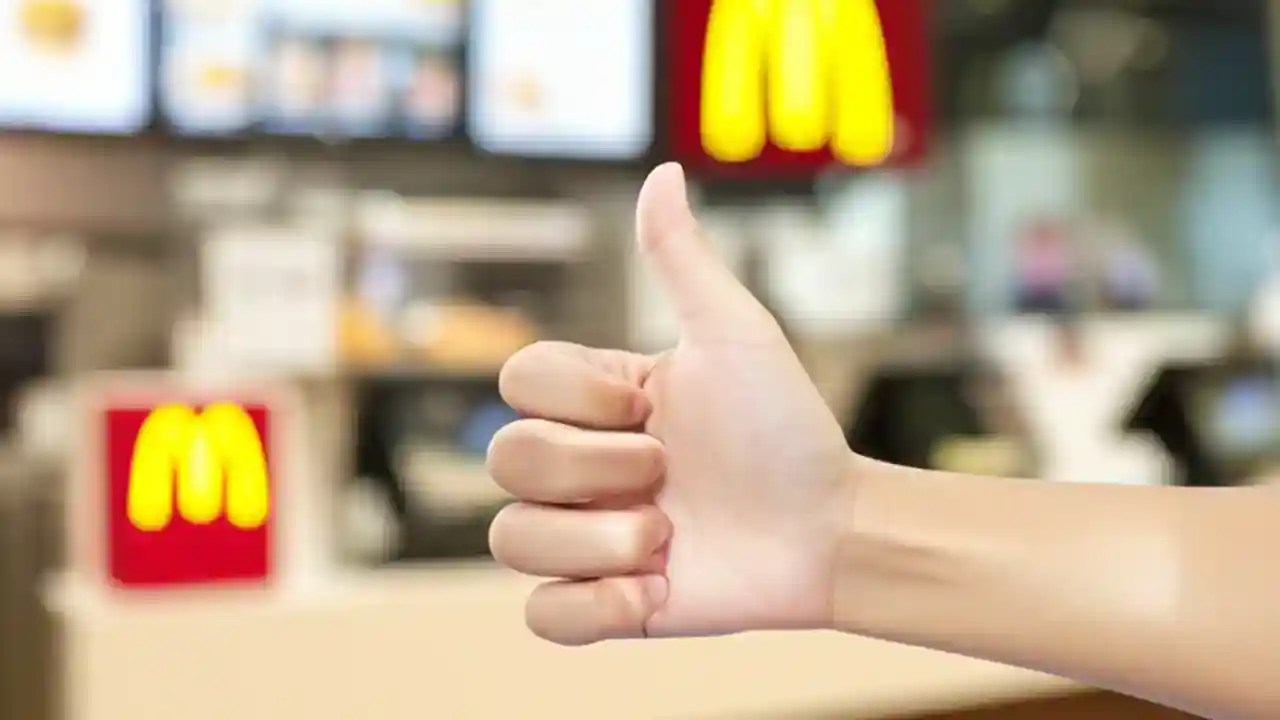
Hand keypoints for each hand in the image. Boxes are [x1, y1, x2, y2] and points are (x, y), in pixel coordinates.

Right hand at [488, 163, 854, 644]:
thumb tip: (662, 171)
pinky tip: (653, 590)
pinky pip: (540, 615)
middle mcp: (580, 464)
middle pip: (505, 458)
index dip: (577, 397)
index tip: (654, 407)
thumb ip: (684, 261)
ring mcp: (587, 536)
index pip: (518, 379)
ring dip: (597, 539)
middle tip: (669, 473)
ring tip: (667, 538)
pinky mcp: (606, 603)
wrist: (833, 528)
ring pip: (511, 539)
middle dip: (594, 468)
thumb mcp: (736, 335)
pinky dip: (590, 605)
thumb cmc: (788, 427)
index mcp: (596, 399)